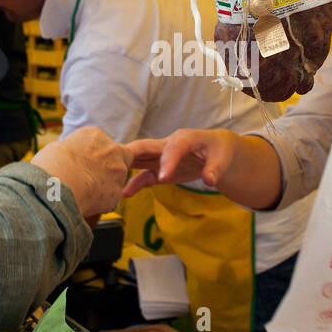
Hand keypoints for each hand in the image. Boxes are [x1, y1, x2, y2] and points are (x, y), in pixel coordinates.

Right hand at [31, 127, 132, 220]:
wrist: (59, 181)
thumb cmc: (52, 163)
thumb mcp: (61, 147)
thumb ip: (76, 152)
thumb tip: (72, 161)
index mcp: (96, 135)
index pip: (103, 145)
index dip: (94, 156)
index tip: (83, 164)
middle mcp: (112, 150)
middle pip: (117, 159)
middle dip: (107, 169)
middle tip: (89, 179)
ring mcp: (118, 171)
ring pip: (116, 180)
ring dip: (104, 186)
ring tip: (83, 192)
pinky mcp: (117, 191)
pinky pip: (111, 198)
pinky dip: (101, 202)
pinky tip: (86, 201)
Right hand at [123, 128, 239, 195]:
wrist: (215, 151)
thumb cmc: (219, 150)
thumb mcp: (222, 158)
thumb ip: (215, 169)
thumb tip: (209, 180)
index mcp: (184, 138)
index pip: (173, 147)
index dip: (167, 161)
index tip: (163, 178)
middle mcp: (167, 145)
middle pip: (144, 147)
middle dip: (130, 154)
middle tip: (116, 166)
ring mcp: (160, 157)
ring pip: (138, 160)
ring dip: (124, 167)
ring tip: (109, 178)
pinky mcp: (158, 170)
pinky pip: (143, 176)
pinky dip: (134, 184)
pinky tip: (125, 193)